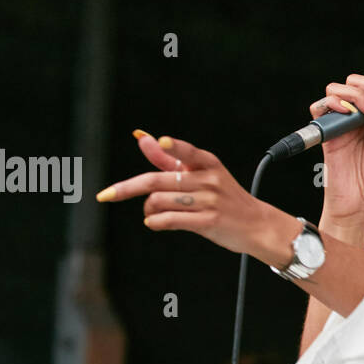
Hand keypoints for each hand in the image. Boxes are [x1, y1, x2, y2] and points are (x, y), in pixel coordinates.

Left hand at [97, 131, 268, 255]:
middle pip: (158, 180)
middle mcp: (209, 179)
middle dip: (127, 189)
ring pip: (160, 201)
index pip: (187, 150)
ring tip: (152, 212)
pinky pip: (170, 220)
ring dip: (148, 209)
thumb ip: (170, 159)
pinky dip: (155, 222)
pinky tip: (154, 222)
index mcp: (208, 163)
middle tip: (106, 195)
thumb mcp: (202, 174)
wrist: (257, 225)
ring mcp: (209, 201)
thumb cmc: (225, 198)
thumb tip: (144, 138)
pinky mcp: (208, 222)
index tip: (158, 142)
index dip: (173, 147)